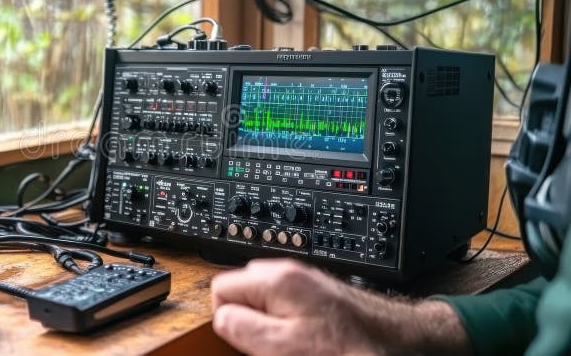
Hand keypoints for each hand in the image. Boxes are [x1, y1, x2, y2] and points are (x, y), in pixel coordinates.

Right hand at [211, 258, 470, 355]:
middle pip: (242, 291)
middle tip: (266, 347)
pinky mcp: (321, 295)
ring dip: (268, 323)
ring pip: (265, 300)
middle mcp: (290, 273)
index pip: (221, 288)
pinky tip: (307, 341)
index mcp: (276, 279)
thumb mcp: (285, 347)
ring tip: (292, 346)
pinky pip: (287, 305)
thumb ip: (243, 328)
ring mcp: (306, 283)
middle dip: (247, 320)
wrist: (400, 344)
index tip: (242, 341)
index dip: (226, 319)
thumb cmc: (350, 348)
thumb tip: (222, 318)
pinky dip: (289, 323)